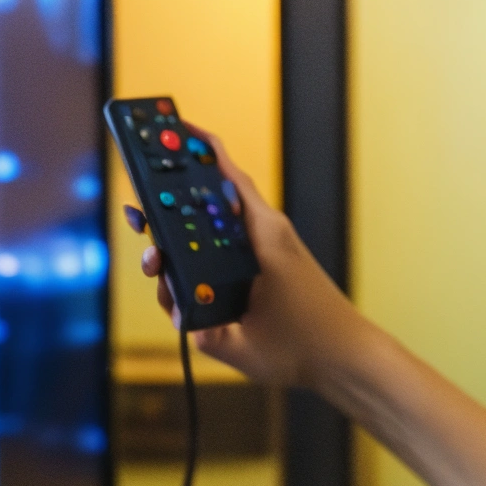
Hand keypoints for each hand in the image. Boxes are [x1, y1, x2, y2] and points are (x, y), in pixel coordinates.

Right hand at [121, 140, 365, 389]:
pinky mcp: (268, 270)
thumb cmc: (306, 346)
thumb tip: (177, 312)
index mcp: (262, 237)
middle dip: (168, 209)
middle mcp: (265, 237)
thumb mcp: (239, 342)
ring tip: (156, 263)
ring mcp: (266, 253)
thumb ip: (199, 329)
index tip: (174, 127)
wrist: (347, 359)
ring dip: (181, 245)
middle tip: (138, 214)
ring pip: (214, 233)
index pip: (226, 176)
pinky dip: (200, 263)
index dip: (199, 149)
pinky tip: (181, 285)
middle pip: (209, 205)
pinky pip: (226, 253)